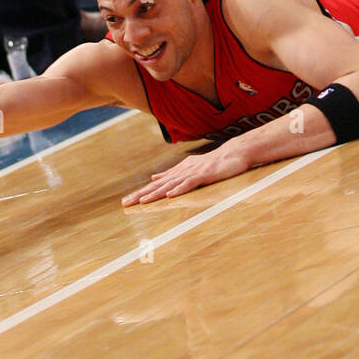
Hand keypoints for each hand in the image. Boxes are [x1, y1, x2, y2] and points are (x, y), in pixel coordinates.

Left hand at [122, 146, 245, 204]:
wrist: (232, 154)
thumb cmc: (212, 163)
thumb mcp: (188, 168)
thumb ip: (171, 174)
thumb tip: (154, 177)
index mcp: (176, 172)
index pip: (155, 184)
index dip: (141, 193)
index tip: (127, 201)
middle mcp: (181, 172)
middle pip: (158, 185)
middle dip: (141, 195)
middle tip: (125, 204)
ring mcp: (192, 173)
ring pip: (170, 185)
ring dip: (156, 194)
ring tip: (142, 202)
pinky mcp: (203, 175)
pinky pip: (189, 184)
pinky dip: (179, 189)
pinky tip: (170, 196)